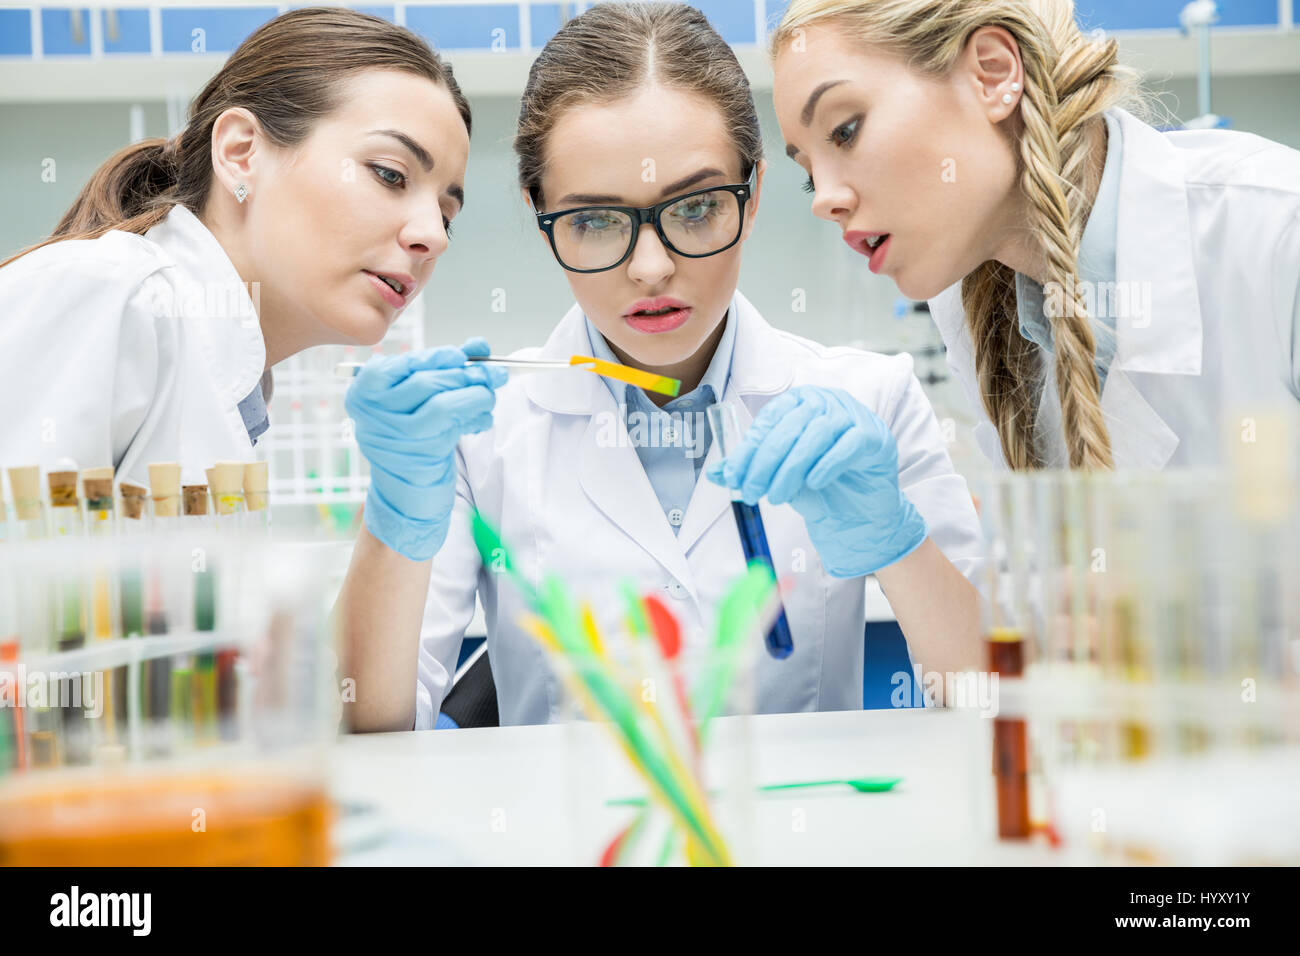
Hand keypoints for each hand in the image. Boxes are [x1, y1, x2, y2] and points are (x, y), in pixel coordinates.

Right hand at [344, 337, 506, 560]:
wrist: (403, 490)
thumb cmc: (411, 435)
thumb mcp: (416, 398)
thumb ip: (442, 368)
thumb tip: (479, 346)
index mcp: (364, 393)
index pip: (399, 365)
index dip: (434, 357)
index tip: (461, 355)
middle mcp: (373, 414)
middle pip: (427, 382)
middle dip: (467, 374)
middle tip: (495, 372)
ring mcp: (395, 437)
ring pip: (443, 405)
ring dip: (476, 396)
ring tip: (490, 395)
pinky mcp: (420, 456)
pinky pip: (455, 428)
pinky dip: (476, 418)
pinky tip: (484, 417)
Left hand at [706, 386, 926, 576]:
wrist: (860, 511)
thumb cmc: (819, 486)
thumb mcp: (779, 478)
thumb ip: (751, 471)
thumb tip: (715, 473)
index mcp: (799, 402)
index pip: (769, 419)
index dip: (749, 449)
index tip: (733, 476)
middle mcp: (826, 401)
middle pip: (791, 425)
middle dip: (766, 462)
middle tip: (751, 492)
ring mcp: (853, 415)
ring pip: (816, 434)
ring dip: (792, 468)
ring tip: (777, 496)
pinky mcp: (874, 435)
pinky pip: (848, 445)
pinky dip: (827, 464)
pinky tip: (813, 483)